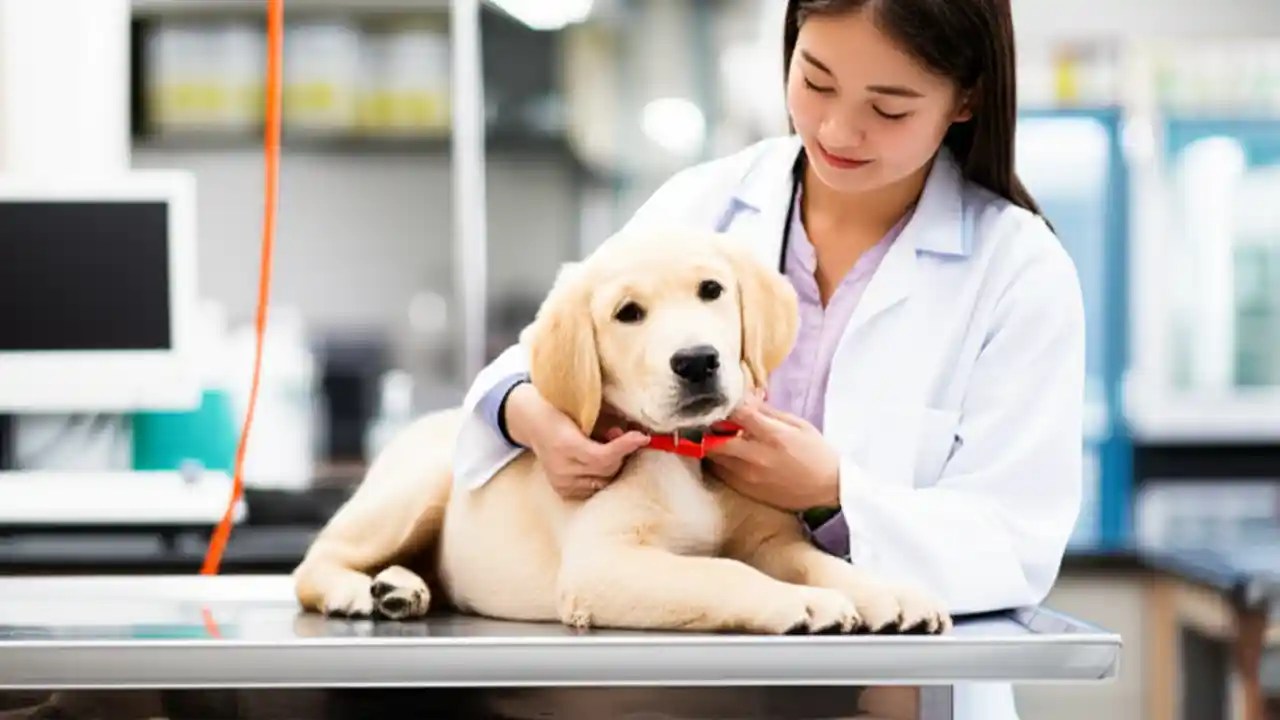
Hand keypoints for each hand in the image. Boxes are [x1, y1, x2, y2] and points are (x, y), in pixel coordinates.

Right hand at [504, 383, 648, 499]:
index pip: (603, 456)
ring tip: (606, 449)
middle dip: (620, 455)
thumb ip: (606, 427)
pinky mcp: (562, 491)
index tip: (642, 437)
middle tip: (620, 437)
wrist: (532, 422)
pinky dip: (601, 476)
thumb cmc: (560, 411)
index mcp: (565, 446)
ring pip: (603, 482)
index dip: (626, 447)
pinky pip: (594, 489)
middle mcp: (561, 469)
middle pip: (607, 470)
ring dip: (612, 467)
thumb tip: (631, 437)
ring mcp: (561, 483)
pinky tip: (597, 463)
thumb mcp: (583, 413)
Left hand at [705, 396, 839, 511]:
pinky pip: (720, 473)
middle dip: (710, 428)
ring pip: (713, 458)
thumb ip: (768, 412)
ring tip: (717, 437)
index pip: (738, 414)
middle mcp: (757, 457)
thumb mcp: (798, 425)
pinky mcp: (746, 491)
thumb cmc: (816, 452)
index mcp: (773, 436)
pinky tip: (727, 455)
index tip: (722, 402)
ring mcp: (749, 477)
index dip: (726, 406)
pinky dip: (718, 462)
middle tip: (711, 421)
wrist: (829, 489)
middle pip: (715, 440)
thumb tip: (745, 399)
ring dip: (711, 445)